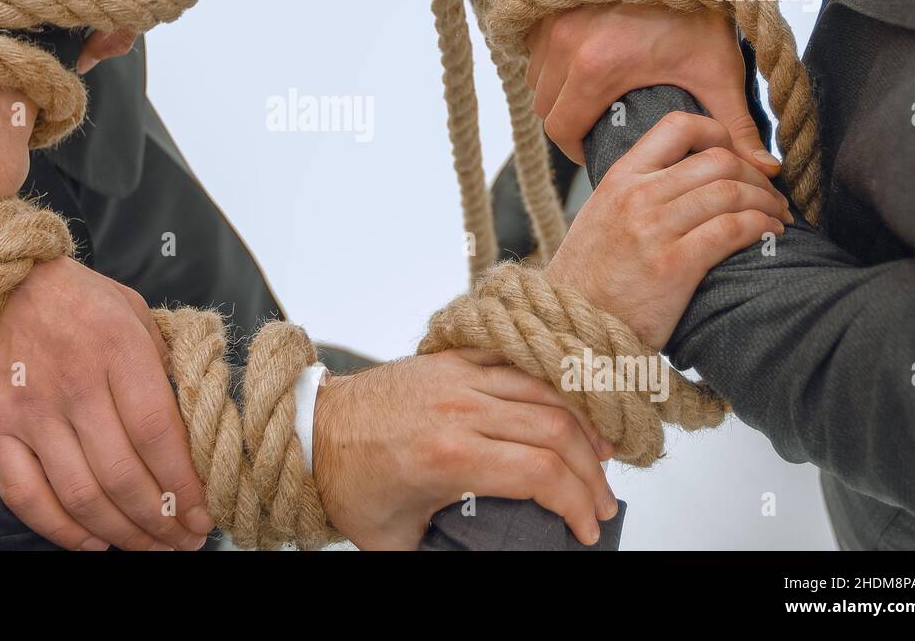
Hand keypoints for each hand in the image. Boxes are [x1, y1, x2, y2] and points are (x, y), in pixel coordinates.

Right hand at [0, 256, 213, 551]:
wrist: (0, 279)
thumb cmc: (81, 299)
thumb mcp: (136, 314)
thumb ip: (164, 368)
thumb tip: (197, 434)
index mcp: (119, 349)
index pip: (158, 434)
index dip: (185, 485)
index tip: (205, 514)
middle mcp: (74, 382)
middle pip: (123, 475)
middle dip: (162, 521)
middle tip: (185, 541)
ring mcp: (30, 409)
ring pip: (81, 495)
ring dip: (122, 534)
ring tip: (151, 548)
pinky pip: (26, 496)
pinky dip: (62, 530)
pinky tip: (94, 543)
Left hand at [313, 349, 618, 548]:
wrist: (313, 431)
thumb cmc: (349, 482)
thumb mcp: (400, 538)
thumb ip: (449, 550)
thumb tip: (488, 556)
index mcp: (447, 455)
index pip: (542, 474)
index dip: (577, 504)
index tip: (586, 527)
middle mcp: (457, 408)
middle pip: (557, 430)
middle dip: (591, 472)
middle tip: (601, 501)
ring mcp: (456, 377)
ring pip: (545, 390)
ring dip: (582, 425)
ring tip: (599, 457)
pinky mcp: (451, 360)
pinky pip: (517, 363)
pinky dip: (551, 385)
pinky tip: (568, 409)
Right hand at [524, 0, 782, 172]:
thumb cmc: (703, 2)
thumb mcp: (719, 69)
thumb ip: (735, 125)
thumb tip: (765, 172)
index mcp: (596, 68)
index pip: (561, 131)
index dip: (575, 148)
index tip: (593, 148)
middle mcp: (562, 43)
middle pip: (543, 105)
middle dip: (564, 120)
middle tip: (590, 123)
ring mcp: (550, 15)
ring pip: (535, 73)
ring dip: (554, 88)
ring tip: (584, 91)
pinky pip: (533, 41)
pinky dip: (548, 56)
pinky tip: (575, 56)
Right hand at [546, 111, 790, 349]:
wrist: (572, 326)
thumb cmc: (589, 278)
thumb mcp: (600, 218)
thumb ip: (636, 192)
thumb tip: (686, 179)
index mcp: (619, 179)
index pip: (677, 127)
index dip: (718, 133)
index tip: (737, 156)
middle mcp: (636, 196)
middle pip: (717, 160)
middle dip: (755, 175)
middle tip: (770, 194)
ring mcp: (654, 230)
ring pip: (730, 192)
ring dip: (766, 203)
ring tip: (777, 218)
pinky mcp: (674, 266)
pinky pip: (732, 230)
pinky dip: (761, 228)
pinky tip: (769, 236)